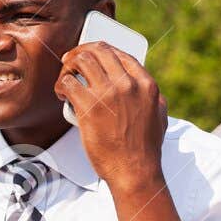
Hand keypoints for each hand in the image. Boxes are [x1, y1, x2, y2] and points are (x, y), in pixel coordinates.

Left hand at [55, 42, 167, 194]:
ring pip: (81, 60)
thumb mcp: (159, 115)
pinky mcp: (89, 106)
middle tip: (70, 61)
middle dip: (81, 52)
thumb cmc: (144, 149)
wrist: (134, 170)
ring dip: (68, 66)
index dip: (100, 50)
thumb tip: (142, 88)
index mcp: (146, 84)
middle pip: (99, 51)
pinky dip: (61, 85)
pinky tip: (61, 93)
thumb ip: (153, 97)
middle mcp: (128, 84)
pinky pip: (67, 83)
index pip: (119, 53)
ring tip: (65, 78)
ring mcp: (108, 93)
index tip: (90, 54)